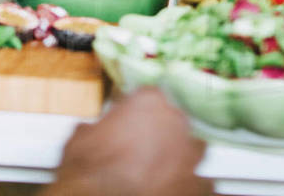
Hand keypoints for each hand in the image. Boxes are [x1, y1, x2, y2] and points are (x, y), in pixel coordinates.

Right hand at [43, 87, 210, 195]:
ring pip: (193, 149)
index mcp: (148, 103)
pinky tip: (175, 189)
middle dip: (161, 132)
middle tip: (142, 147)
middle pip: (174, 120)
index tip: (130, 121)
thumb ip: (97, 127)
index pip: (150, 96)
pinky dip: (191, 184)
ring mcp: (190, 155)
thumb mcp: (80, 138)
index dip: (138, 111)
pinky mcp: (199, 185)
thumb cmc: (91, 171)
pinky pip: (202, 181)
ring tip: (162, 169)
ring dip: (180, 156)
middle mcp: (175, 124)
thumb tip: (93, 132)